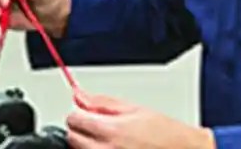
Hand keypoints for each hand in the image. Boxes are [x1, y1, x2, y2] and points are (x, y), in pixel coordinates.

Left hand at [66, 94, 214, 148]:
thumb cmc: (167, 134)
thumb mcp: (135, 109)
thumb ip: (103, 103)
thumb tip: (80, 96)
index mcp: (112, 130)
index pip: (74, 121)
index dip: (79, 114)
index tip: (86, 114)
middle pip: (73, 139)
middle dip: (82, 130)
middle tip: (100, 127)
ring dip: (88, 145)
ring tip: (111, 140)